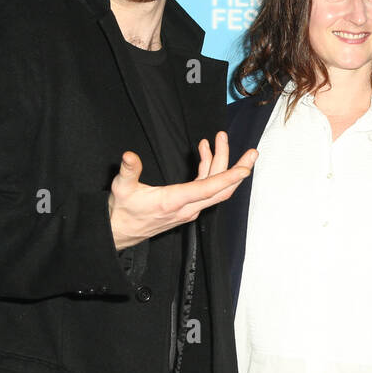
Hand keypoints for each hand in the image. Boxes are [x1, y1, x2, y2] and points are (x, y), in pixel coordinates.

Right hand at [109, 131, 256, 249]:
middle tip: (252, 152)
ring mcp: (189, 208)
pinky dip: (209, 169)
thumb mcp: (122, 188)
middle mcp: (187, 207)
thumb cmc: (122, 212)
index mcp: (174, 201)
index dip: (228, 177)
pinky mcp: (187, 207)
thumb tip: (129, 156)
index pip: (208, 189)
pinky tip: (204, 152)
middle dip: (238, 169)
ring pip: (215, 187)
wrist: (120, 232)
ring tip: (220, 139)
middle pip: (221, 189)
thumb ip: (128, 171)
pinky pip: (205, 188)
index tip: (245, 168)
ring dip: (221, 164)